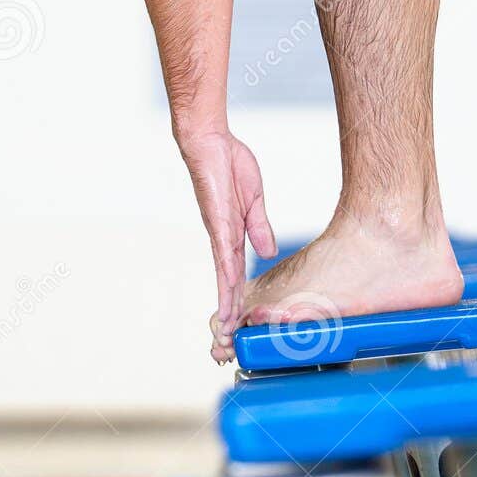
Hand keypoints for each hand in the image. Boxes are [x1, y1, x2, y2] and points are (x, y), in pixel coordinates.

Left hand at [177, 129, 276, 358]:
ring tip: (228, 323)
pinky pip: (223, 249)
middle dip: (228, 306)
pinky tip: (228, 287)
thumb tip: (267, 251)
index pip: (234, 270)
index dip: (236, 295)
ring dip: (225, 297)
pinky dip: (226, 270)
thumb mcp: (253, 201)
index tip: (240, 318)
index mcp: (231, 231)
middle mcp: (222, 235)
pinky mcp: (218, 218)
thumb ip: (259, 226)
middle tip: (228, 335)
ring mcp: (218, 228)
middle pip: (225, 278)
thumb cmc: (228, 164)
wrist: (210, 141)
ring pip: (222, 270)